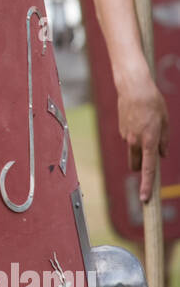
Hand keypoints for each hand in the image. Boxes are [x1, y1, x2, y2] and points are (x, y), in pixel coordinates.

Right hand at [117, 76, 168, 202]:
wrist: (133, 87)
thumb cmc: (153, 103)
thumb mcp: (165, 121)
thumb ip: (164, 141)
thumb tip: (162, 155)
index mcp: (149, 141)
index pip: (148, 169)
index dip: (147, 185)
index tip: (145, 199)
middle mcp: (135, 142)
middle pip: (137, 165)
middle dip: (142, 169)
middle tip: (148, 161)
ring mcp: (126, 136)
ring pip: (133, 151)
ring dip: (139, 149)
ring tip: (146, 127)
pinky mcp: (121, 130)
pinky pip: (130, 139)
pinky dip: (135, 136)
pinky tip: (139, 119)